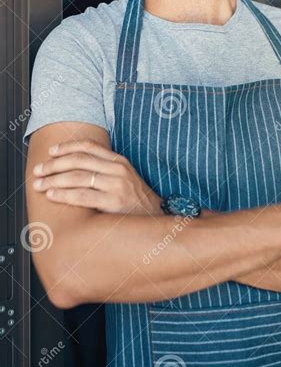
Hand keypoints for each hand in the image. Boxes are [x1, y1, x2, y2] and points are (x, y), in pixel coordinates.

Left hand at [32, 138, 161, 215]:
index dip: (67, 147)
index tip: (51, 152)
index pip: (89, 147)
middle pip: (79, 161)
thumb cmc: (135, 202)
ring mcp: (117, 186)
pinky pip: (82, 196)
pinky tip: (51, 195)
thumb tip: (75, 167)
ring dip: (53, 179)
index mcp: (119, 161)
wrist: (156, 220)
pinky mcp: (114, 203)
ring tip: (38, 184)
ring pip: (77, 177)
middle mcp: (118, 170)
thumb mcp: (124, 179)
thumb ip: (105, 170)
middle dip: (54, 165)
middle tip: (38, 170)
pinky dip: (63, 194)